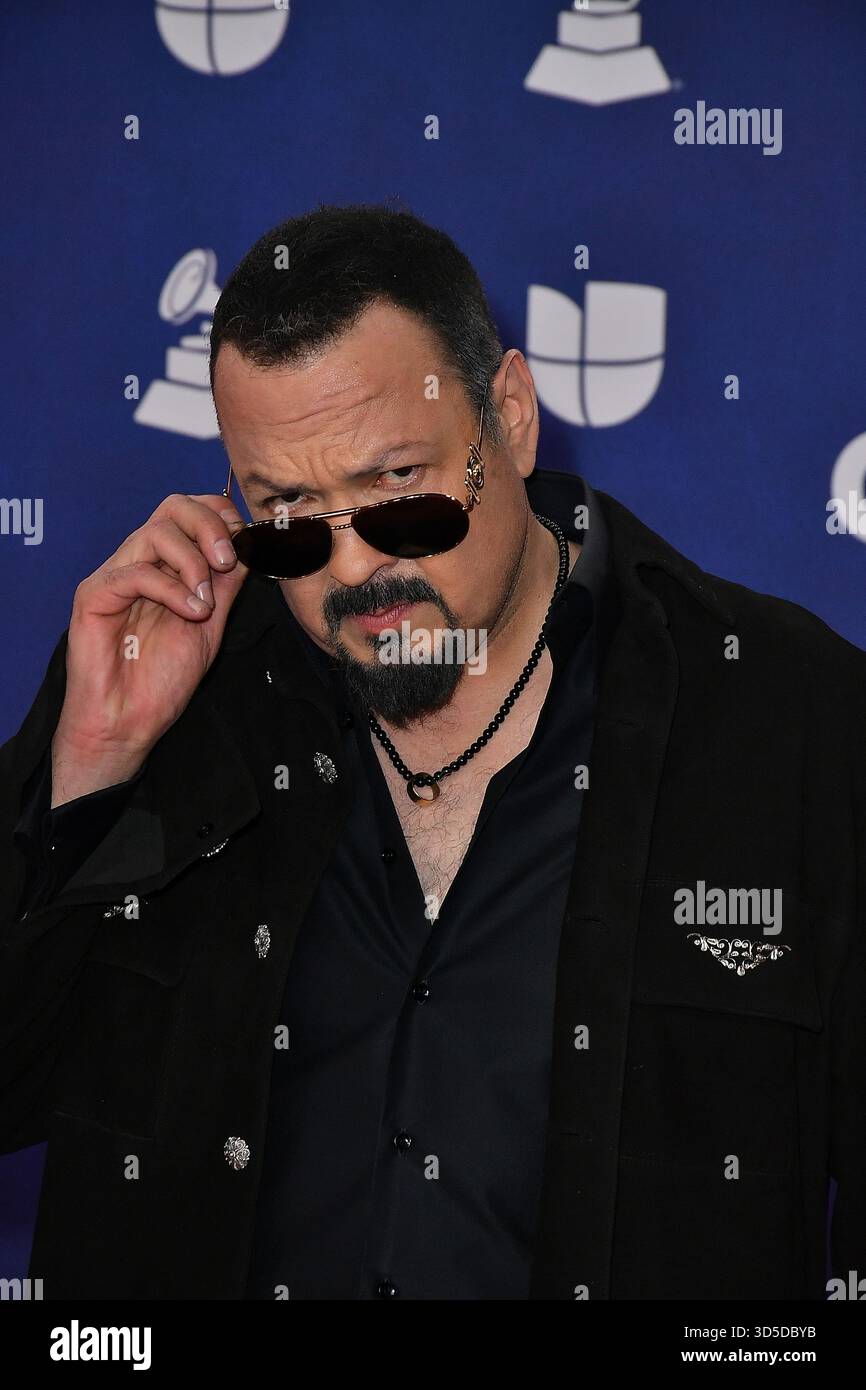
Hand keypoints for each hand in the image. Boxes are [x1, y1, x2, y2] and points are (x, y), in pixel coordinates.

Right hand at [50, 493, 249, 805]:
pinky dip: (172, 588)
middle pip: (173, 506)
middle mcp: (140, 562)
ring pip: (156, 532)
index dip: (221, 516)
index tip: (245, 544)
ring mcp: (115, 576)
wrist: (128, 723)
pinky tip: (190, 612)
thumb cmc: (162, 680)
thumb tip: (249, 546)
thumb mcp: (210, 626)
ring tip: (204, 604)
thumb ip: (225, 586)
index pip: (191, 511)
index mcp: (167, 565)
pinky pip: (136, 571)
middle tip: (227, 561)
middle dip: (210, 526)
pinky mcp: (94, 594)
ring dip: (193, 562)